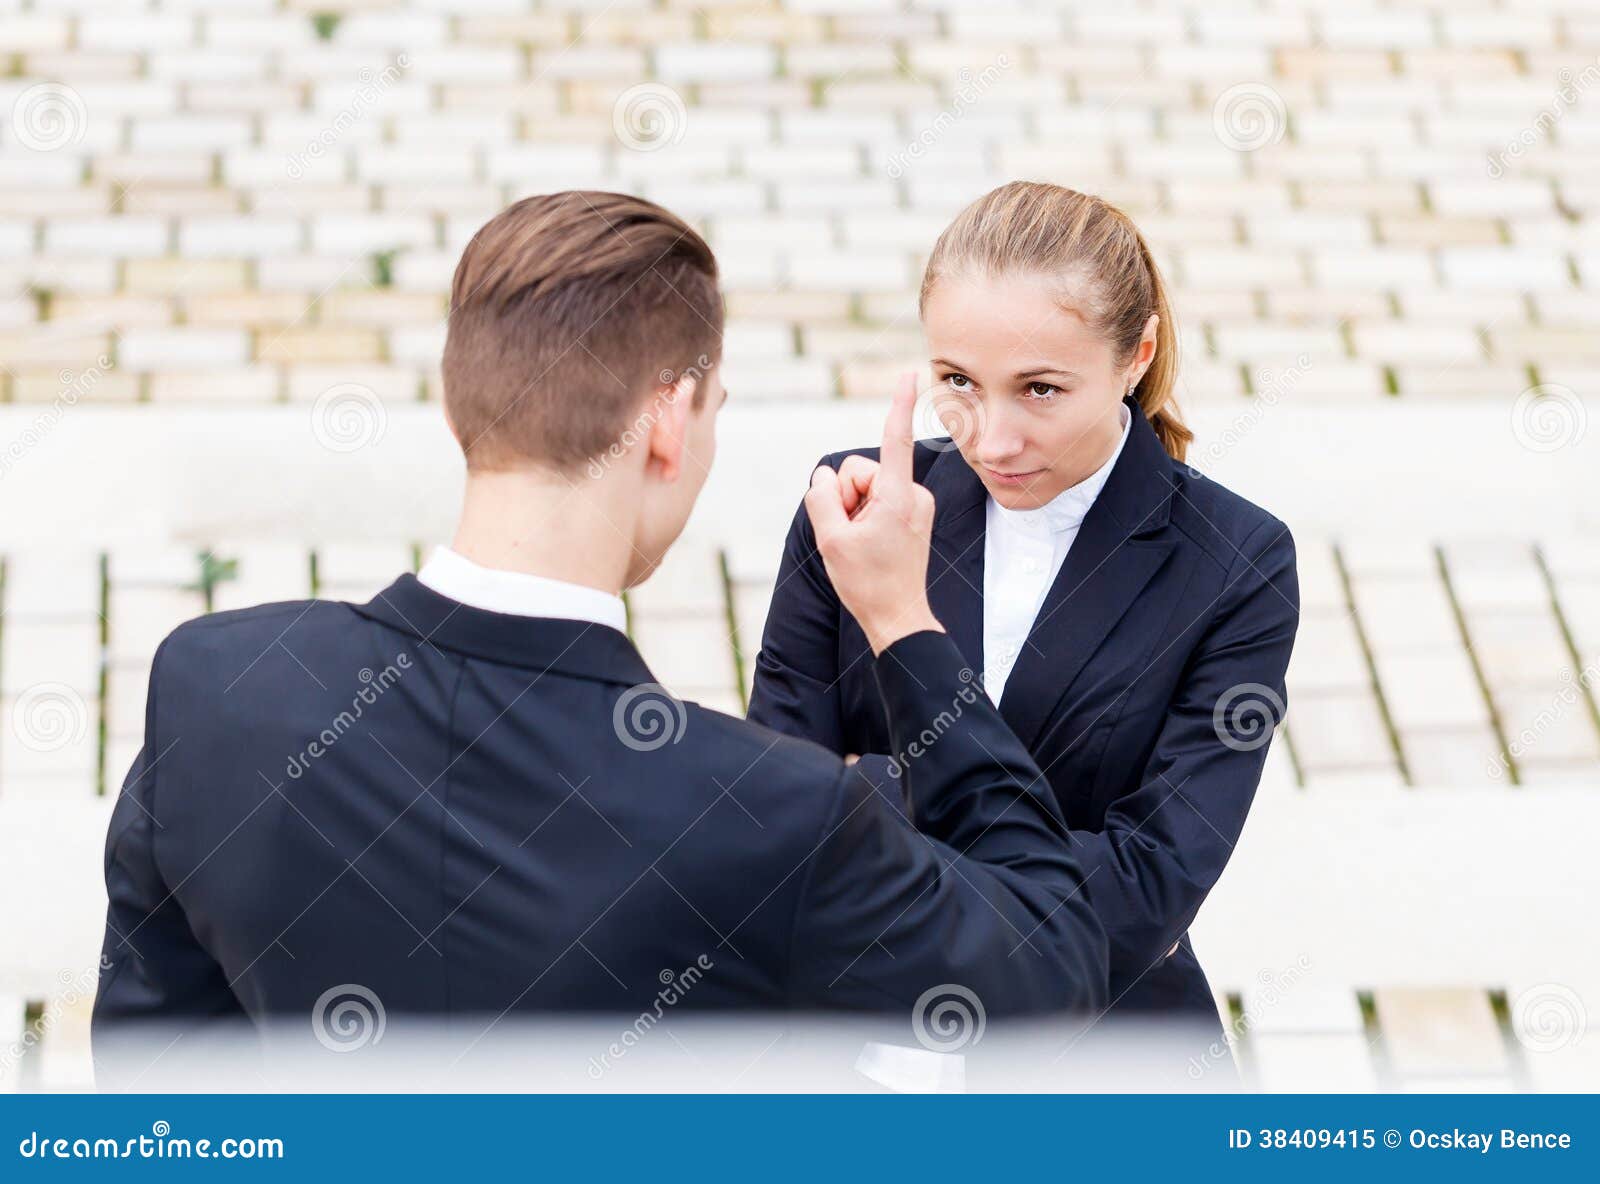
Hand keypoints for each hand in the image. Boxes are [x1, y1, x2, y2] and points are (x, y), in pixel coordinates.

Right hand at [804, 372, 942, 654]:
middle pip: (860, 470)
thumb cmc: (867, 583)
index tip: (908, 374)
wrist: (897, 617)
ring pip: (866, 486)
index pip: (895, 440)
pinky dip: (865, 515)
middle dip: (846, 496)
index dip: (898, 404)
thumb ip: (821, 497)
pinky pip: (877, 499)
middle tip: (850, 534)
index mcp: (897, 497)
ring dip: (854, 509)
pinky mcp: (912, 513)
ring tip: (861, 542)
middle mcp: (912, 494)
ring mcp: (915, 504)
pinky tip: (869, 543)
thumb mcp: (830, 539)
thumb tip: (824, 477)